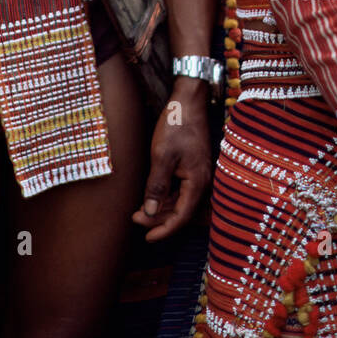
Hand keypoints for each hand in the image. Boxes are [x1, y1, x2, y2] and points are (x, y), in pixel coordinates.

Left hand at [132, 83, 211, 241]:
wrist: (188, 100)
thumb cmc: (177, 125)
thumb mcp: (162, 156)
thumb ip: (156, 186)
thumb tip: (149, 212)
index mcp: (198, 182)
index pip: (182, 216)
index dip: (164, 230)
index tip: (147, 238)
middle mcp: (202, 181)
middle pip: (180, 211)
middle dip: (158, 219)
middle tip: (134, 219)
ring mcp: (198, 174)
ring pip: (180, 200)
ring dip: (160, 207)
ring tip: (138, 210)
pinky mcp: (193, 166)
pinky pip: (181, 189)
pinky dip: (166, 195)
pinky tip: (151, 195)